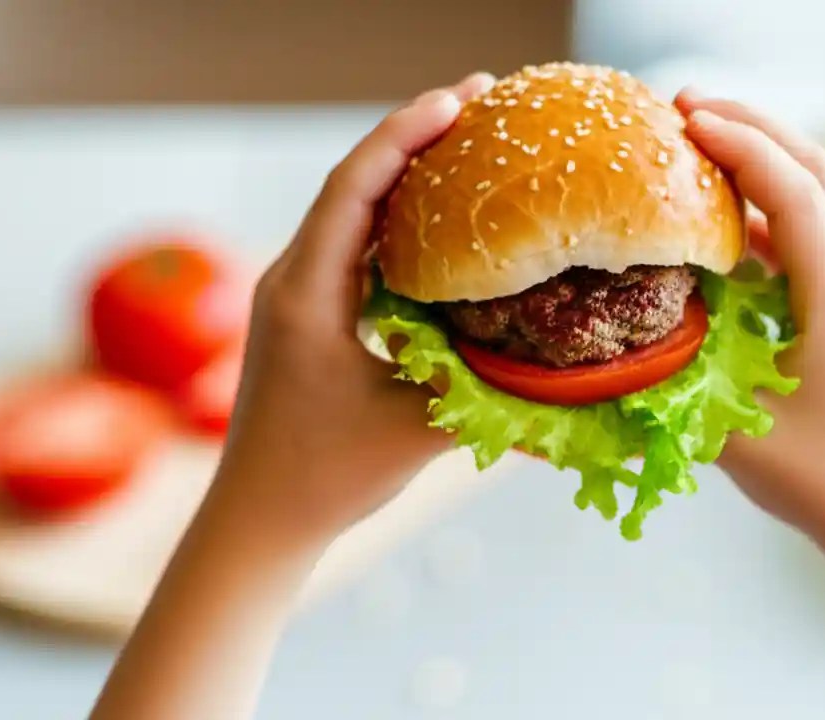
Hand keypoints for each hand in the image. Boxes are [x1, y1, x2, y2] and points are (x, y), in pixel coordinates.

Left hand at [215, 72, 495, 549]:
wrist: (259, 519)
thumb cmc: (325, 478)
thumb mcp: (416, 431)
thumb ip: (490, 396)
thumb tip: (565, 370)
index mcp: (308, 294)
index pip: (355, 188)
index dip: (405, 134)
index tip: (458, 99)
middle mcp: (293, 279)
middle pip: (353, 183)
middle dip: (413, 136)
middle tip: (479, 101)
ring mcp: (296, 295)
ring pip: (351, 211)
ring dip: (404, 173)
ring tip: (464, 141)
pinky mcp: (308, 314)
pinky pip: (352, 246)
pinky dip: (395, 218)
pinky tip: (438, 215)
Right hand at [678, 91, 824, 554]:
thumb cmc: (824, 483)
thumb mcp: (736, 431)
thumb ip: (676, 378)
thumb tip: (613, 336)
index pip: (793, 191)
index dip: (738, 146)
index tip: (683, 119)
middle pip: (816, 170)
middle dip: (753, 128)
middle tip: (686, 108)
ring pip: (820, 196)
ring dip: (763, 163)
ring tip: (700, 147)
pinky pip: (816, 235)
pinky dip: (770, 211)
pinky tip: (724, 222)